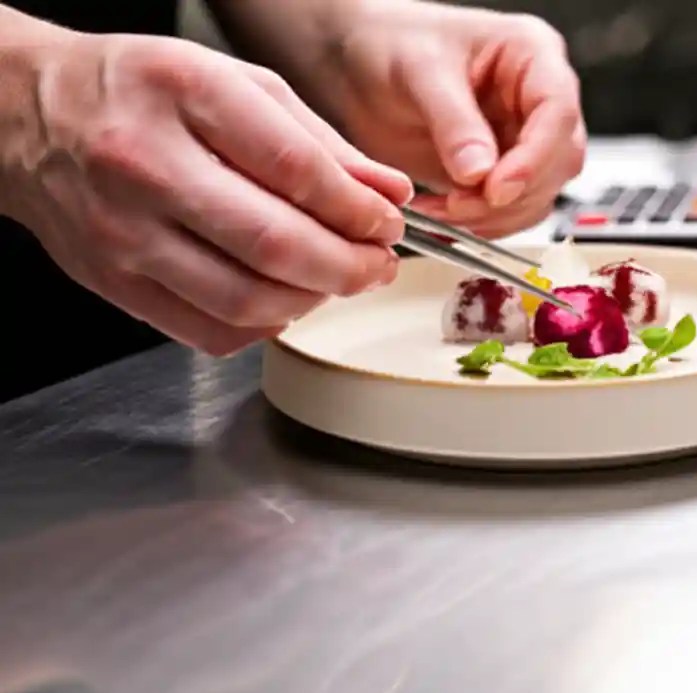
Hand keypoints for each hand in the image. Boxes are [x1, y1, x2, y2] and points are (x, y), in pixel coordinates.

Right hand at [1, 31, 412, 354]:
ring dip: (314, 300)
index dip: (358, 210)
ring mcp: (122, 231)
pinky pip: (210, 331)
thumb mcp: (239, 84)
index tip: (386, 222)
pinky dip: (265, 324)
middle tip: (376, 264)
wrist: (30, 115)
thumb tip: (388, 193)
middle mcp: (144, 163)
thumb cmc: (144, 92)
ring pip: (246, 299)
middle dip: (348, 266)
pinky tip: (283, 298)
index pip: (296, 170)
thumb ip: (321, 142)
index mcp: (184, 93)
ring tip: (338, 280)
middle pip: (274, 245)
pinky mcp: (112, 282)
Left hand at [316, 1, 585, 237]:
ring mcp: (523, 137)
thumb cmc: (391, 42)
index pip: (557, 112)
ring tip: (444, 211)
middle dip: (512, 194)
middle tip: (461, 205)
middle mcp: (537, 99)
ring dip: (497, 215)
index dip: (535, 157)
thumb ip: (453, 122)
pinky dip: (484, 223)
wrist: (359, 64)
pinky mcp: (502, 170)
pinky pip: (513, 210)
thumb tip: (479, 173)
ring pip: (541, 193)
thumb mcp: (419, 71)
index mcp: (532, 55)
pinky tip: (445, 215)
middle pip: (558, 160)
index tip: (496, 189)